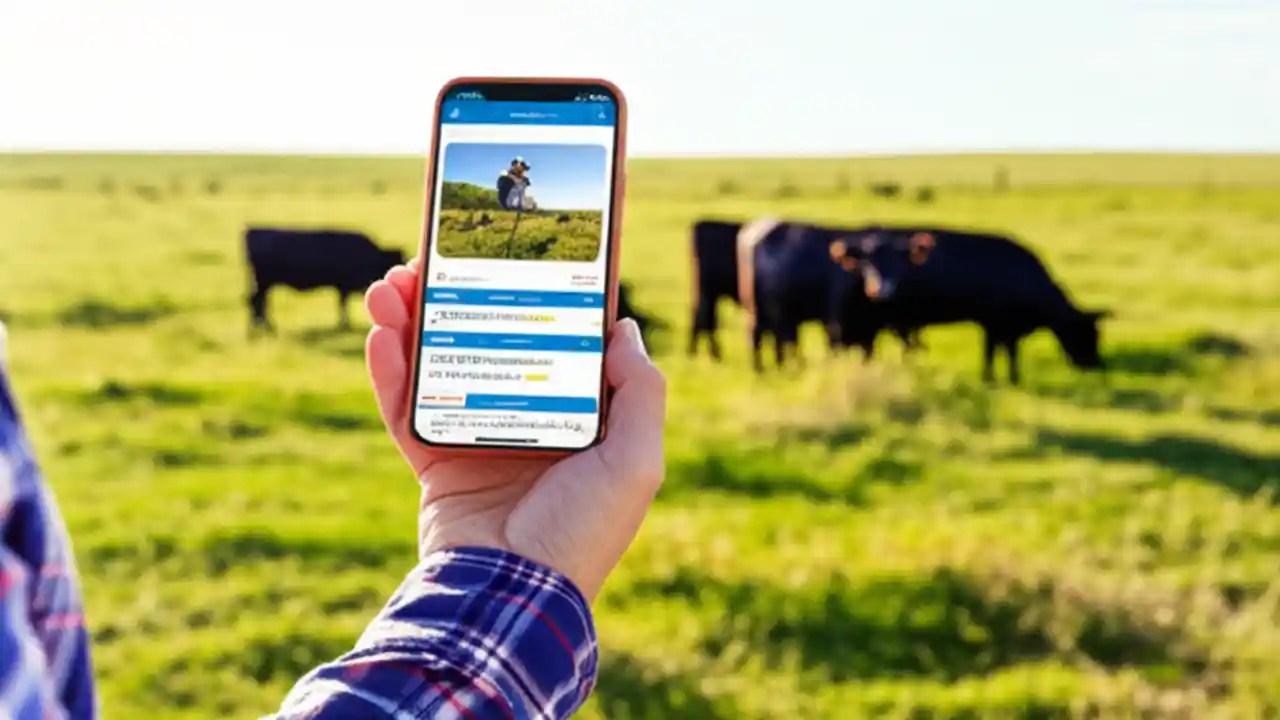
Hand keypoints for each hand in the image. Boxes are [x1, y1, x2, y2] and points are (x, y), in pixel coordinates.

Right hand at [364, 261, 665, 599]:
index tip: (514, 253)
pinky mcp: (434, 463)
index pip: (552, 341)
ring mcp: (476, 440)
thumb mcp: (635, 462)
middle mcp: (526, 423)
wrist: (512, 600)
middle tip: (433, 259)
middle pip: (486, 341)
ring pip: (438, 363)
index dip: (531, 296)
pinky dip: (389, 370)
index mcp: (575, 420)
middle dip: (457, 298)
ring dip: (412, 321)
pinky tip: (381, 332)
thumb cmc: (582, 533)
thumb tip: (624, 326)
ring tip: (393, 284)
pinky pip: (405, 407)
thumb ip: (640, 393)